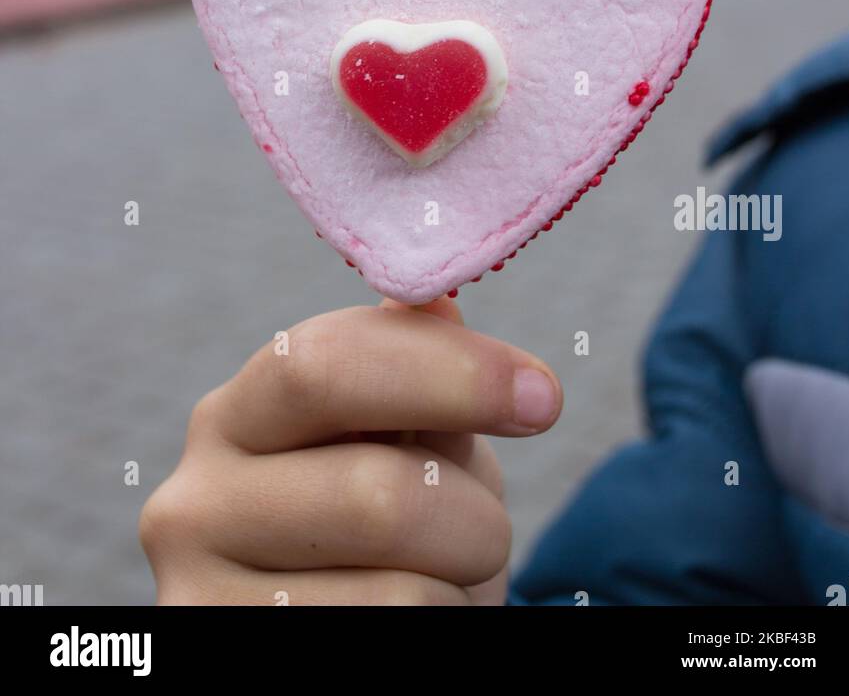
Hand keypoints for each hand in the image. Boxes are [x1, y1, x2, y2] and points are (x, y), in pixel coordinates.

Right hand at [140, 297, 561, 605]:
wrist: (341, 632)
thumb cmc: (385, 526)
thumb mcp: (401, 438)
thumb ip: (411, 368)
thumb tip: (436, 299)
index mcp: (233, 417)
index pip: (324, 365)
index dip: (450, 371)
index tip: (542, 395)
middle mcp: (195, 506)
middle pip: (375, 493)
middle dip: (471, 513)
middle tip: (490, 531)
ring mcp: (206, 603)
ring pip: (403, 594)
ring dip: (462, 587)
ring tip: (441, 584)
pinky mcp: (240, 663)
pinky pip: (400, 647)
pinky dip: (445, 629)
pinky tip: (416, 623)